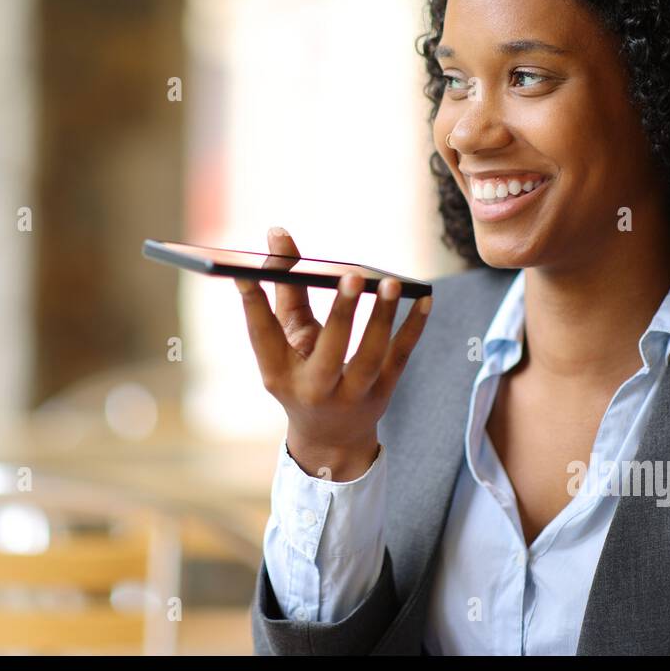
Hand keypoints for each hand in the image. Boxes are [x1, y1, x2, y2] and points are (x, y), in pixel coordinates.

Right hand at [235, 227, 432, 481]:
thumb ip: (284, 288)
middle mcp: (314, 388)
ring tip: (389, 282)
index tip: (245, 271)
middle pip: (330, 352)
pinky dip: (413, 327)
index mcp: (279, 374)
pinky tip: (424, 298)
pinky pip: (401, 356)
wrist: (331, 437)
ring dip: (382, 318)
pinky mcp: (383, 392)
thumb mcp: (285, 340)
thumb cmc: (302, 373)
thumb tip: (277, 233)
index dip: (252, 304)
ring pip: (371, 357)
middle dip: (342, 315)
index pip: (262, 336)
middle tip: (351, 275)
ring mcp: (353, 395)